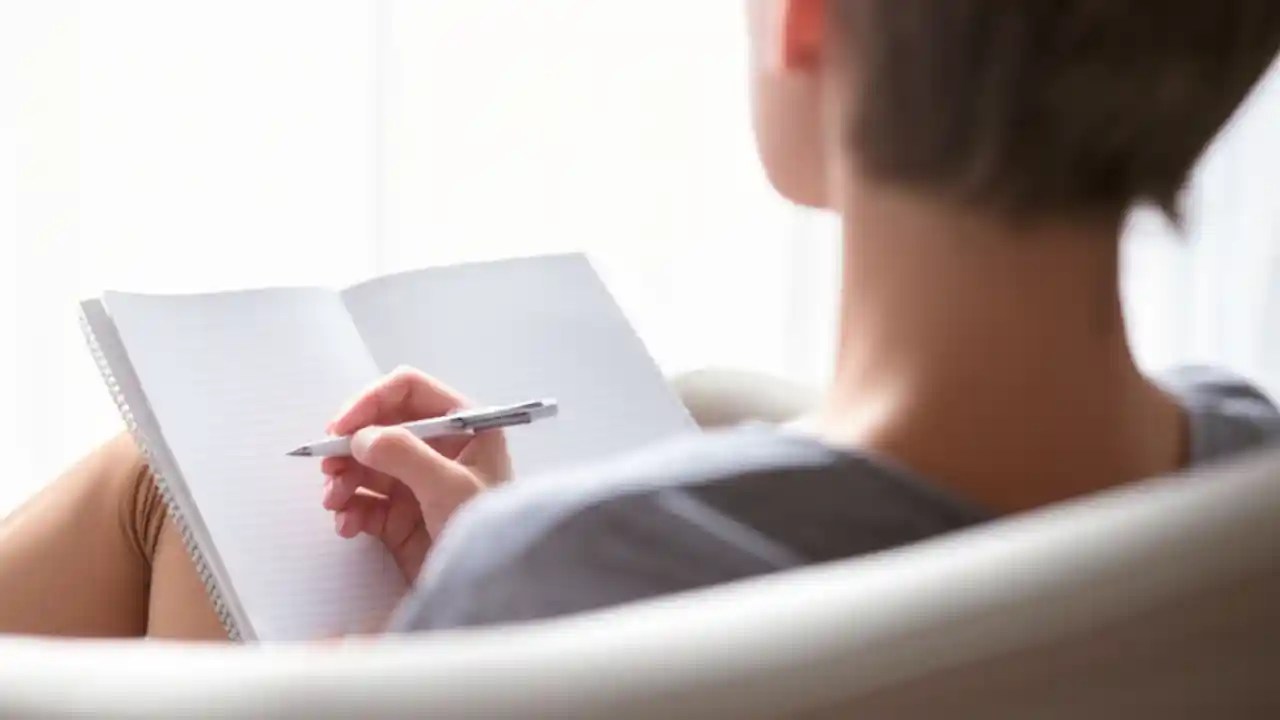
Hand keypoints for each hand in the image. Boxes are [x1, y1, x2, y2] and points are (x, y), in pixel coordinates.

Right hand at [320, 366, 511, 582]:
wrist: (494, 592)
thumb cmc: (486, 530)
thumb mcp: (450, 487)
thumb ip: (404, 455)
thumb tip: (360, 437)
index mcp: (464, 425)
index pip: (409, 391)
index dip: (370, 402)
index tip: (340, 428)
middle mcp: (440, 448)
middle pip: (380, 428)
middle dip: (351, 448)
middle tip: (329, 470)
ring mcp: (419, 481)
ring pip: (367, 466)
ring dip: (344, 481)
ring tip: (334, 503)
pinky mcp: (402, 516)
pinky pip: (366, 502)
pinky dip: (351, 510)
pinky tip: (347, 526)